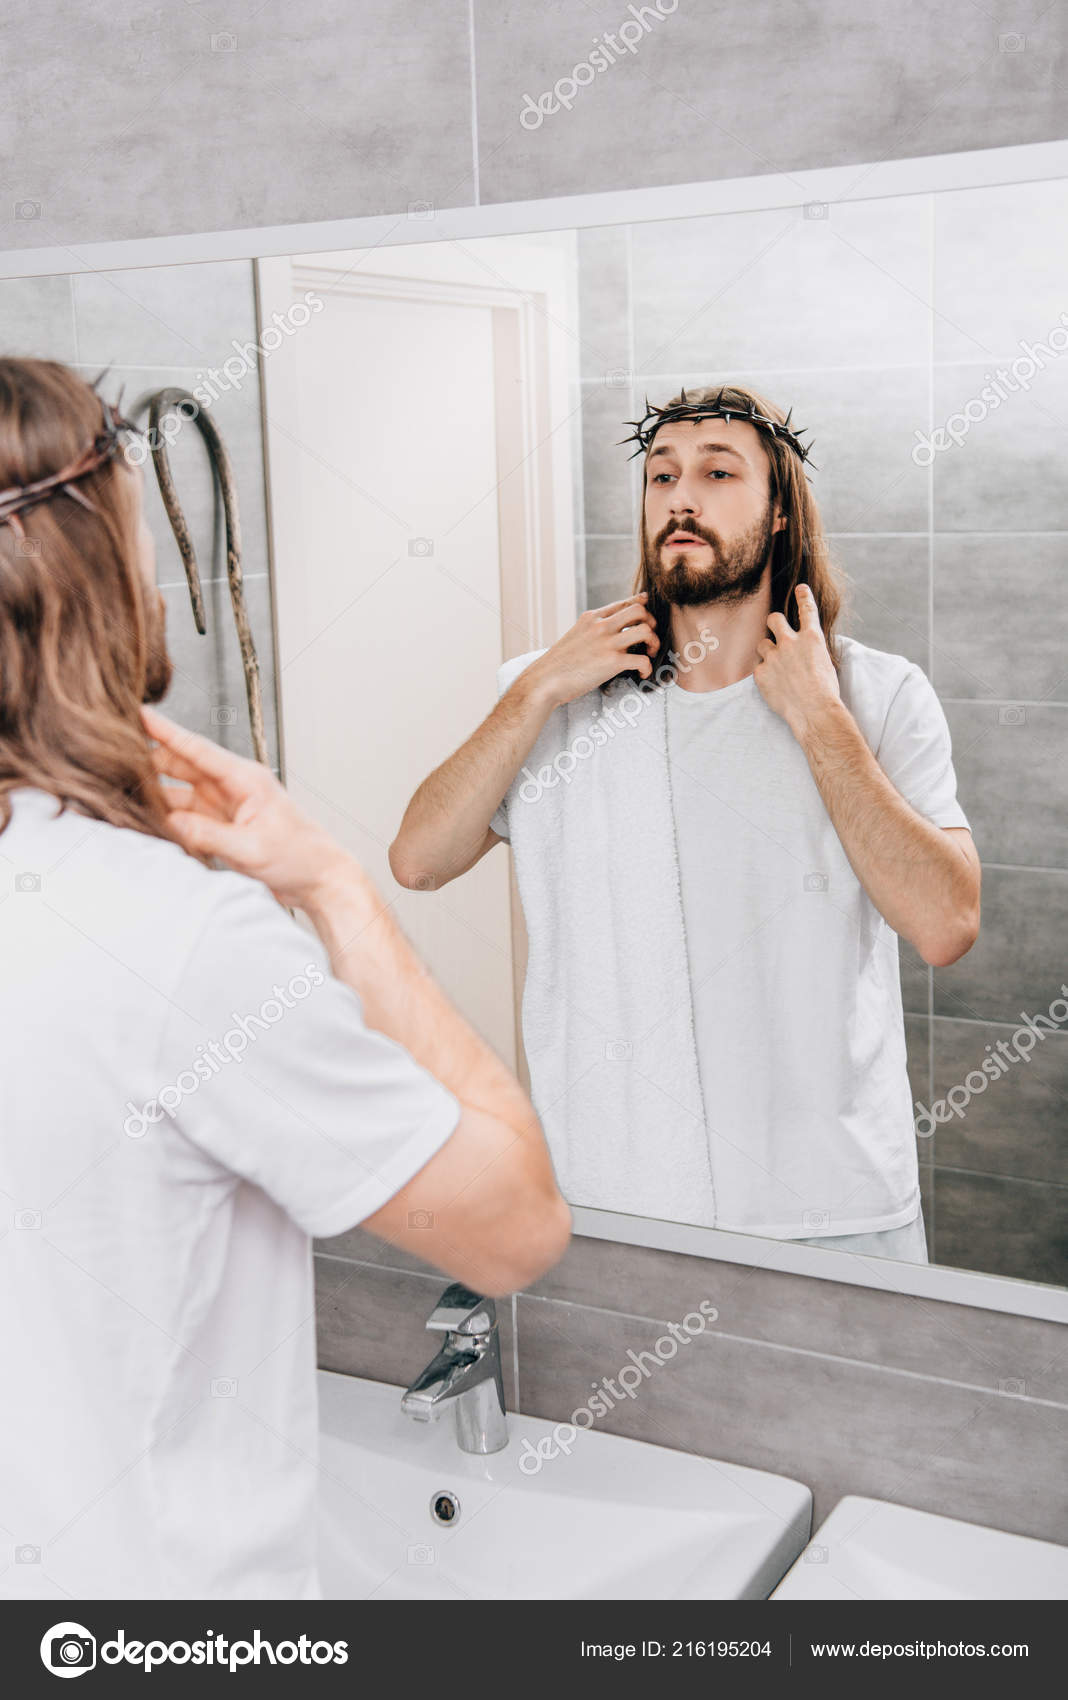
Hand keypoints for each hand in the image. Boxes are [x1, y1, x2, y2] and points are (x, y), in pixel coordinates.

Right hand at [141, 706, 358, 909]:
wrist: (320, 879)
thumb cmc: (300, 857)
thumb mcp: (252, 849)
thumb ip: (208, 835)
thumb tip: (169, 824)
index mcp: (244, 779)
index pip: (197, 749)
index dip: (166, 732)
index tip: (139, 713)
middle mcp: (231, 787)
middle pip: (180, 767)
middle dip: (147, 762)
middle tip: (111, 758)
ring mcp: (224, 806)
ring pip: (178, 793)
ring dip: (153, 796)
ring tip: (120, 793)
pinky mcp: (221, 826)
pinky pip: (184, 817)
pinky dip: (166, 820)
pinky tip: (146, 820)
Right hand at [523, 593, 658, 706]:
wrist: (544, 681)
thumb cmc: (557, 665)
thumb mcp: (574, 636)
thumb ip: (591, 631)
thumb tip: (605, 635)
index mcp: (591, 618)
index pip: (624, 603)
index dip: (641, 606)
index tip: (648, 613)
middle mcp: (600, 626)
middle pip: (639, 610)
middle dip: (651, 623)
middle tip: (649, 639)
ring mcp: (607, 643)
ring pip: (645, 630)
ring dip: (654, 642)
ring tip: (649, 653)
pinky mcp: (611, 662)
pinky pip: (642, 660)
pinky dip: (647, 667)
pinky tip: (642, 674)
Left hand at [753, 583, 840, 734]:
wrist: (814, 711)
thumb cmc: (825, 692)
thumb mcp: (826, 663)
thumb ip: (812, 651)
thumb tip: (806, 650)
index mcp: (812, 638)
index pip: (807, 610)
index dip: (803, 597)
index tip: (800, 588)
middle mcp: (791, 642)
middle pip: (774, 619)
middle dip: (773, 622)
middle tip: (775, 629)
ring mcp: (774, 656)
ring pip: (762, 644)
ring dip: (768, 651)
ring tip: (777, 667)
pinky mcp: (761, 672)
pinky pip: (759, 667)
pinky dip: (765, 673)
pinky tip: (774, 684)